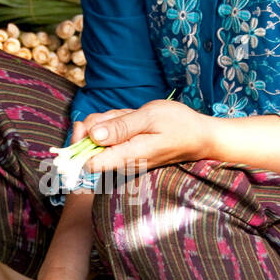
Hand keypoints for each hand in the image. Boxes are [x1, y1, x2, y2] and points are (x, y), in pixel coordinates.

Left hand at [73, 100, 212, 176]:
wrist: (200, 137)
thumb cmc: (179, 125)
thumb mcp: (150, 117)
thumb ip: (120, 127)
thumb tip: (93, 135)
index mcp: (126, 156)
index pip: (88, 164)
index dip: (78, 145)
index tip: (83, 127)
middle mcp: (122, 163)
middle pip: (88, 148)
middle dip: (95, 125)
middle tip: (117, 115)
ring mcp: (124, 158)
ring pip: (99, 139)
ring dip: (108, 122)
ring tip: (132, 117)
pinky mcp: (126, 152)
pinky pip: (110, 137)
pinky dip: (116, 124)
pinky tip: (132, 120)